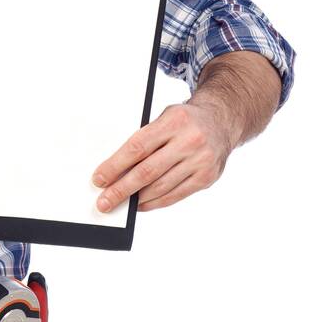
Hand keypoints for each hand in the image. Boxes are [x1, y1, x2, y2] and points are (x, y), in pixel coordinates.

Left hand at [90, 100, 233, 212]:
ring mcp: (200, 160)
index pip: (137, 147)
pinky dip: (155, 202)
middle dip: (122, 189)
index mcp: (174, 121)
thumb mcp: (164, 117)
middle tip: (105, 201)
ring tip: (121, 204)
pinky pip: (176, 195)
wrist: (221, 121)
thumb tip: (116, 168)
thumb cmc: (185, 120)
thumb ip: (145, 138)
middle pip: (147, 171)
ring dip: (137, 199)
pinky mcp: (207, 177)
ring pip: (161, 187)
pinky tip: (142, 204)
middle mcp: (189, 141)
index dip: (115, 166)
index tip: (100, 179)